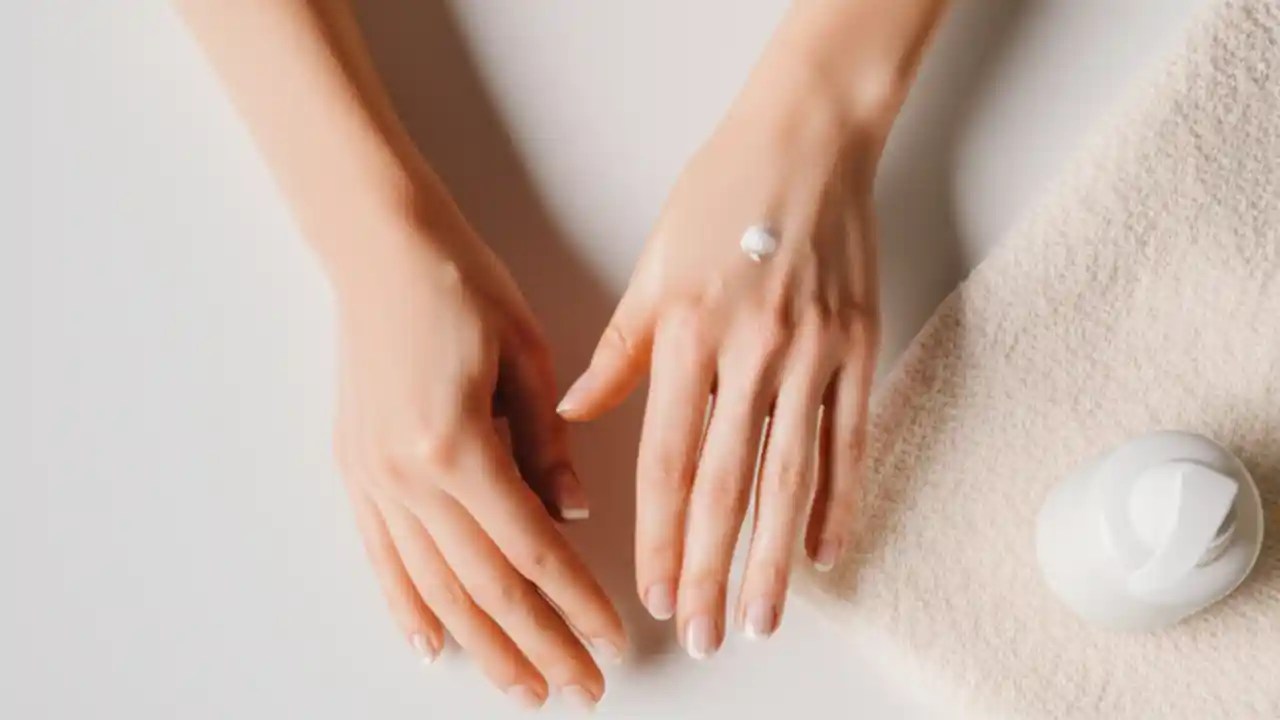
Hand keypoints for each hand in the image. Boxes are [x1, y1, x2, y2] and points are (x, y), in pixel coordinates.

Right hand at [331, 195, 624, 706]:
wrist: (380, 249)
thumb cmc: (461, 286)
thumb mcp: (526, 356)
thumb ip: (548, 447)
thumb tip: (574, 516)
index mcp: (458, 444)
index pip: (533, 549)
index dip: (576, 603)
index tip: (611, 640)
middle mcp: (408, 475)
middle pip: (484, 585)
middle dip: (539, 644)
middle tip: (579, 690)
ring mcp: (373, 479)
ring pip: (434, 587)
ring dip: (483, 645)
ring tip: (522, 688)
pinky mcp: (355, 472)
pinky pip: (383, 559)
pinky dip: (408, 609)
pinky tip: (432, 647)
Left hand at [558, 71, 881, 656]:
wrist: (808, 136)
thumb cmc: (721, 193)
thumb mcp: (653, 266)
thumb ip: (619, 350)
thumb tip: (574, 415)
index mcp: (686, 333)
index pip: (665, 459)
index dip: (657, 535)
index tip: (653, 591)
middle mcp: (749, 351)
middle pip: (725, 484)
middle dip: (711, 568)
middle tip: (705, 633)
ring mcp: (812, 352)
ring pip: (788, 475)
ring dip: (774, 556)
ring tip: (764, 618)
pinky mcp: (859, 347)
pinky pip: (850, 439)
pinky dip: (840, 500)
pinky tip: (826, 553)